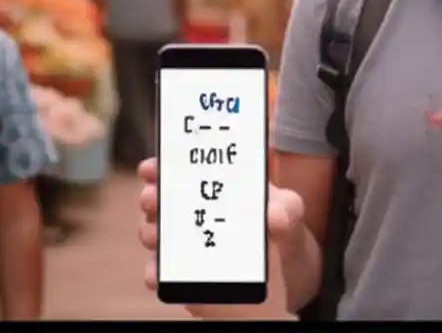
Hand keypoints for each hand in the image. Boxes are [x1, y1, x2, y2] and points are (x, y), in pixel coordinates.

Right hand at [136, 158, 303, 317]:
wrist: (288, 273)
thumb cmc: (283, 231)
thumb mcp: (290, 212)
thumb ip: (287, 207)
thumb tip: (275, 214)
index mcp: (214, 188)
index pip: (178, 170)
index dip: (160, 166)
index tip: (151, 168)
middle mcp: (192, 212)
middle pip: (158, 200)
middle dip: (151, 198)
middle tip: (153, 199)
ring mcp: (186, 243)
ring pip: (155, 234)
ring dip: (151, 233)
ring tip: (156, 236)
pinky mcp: (185, 274)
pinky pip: (163, 273)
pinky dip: (156, 272)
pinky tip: (157, 274)